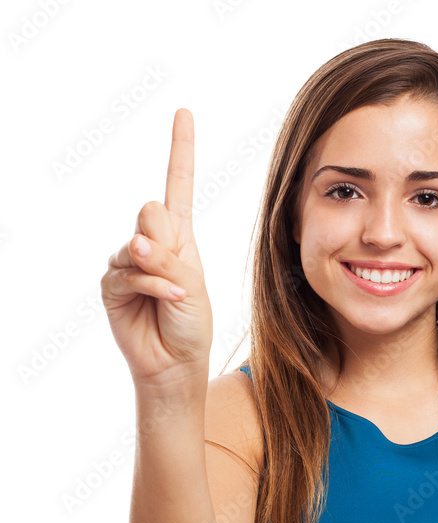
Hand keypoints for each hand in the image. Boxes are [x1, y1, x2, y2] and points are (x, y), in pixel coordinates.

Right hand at [100, 108, 212, 387]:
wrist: (176, 364)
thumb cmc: (192, 325)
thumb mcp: (195, 288)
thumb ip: (170, 259)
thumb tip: (137, 239)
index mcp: (181, 237)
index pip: (178, 185)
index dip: (180, 149)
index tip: (184, 112)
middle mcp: (154, 243)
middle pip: (153, 210)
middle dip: (166, 238)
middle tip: (175, 270)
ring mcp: (128, 262)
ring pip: (137, 242)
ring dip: (160, 270)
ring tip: (174, 295)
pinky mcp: (112, 284)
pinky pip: (127, 273)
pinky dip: (152, 286)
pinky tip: (169, 299)